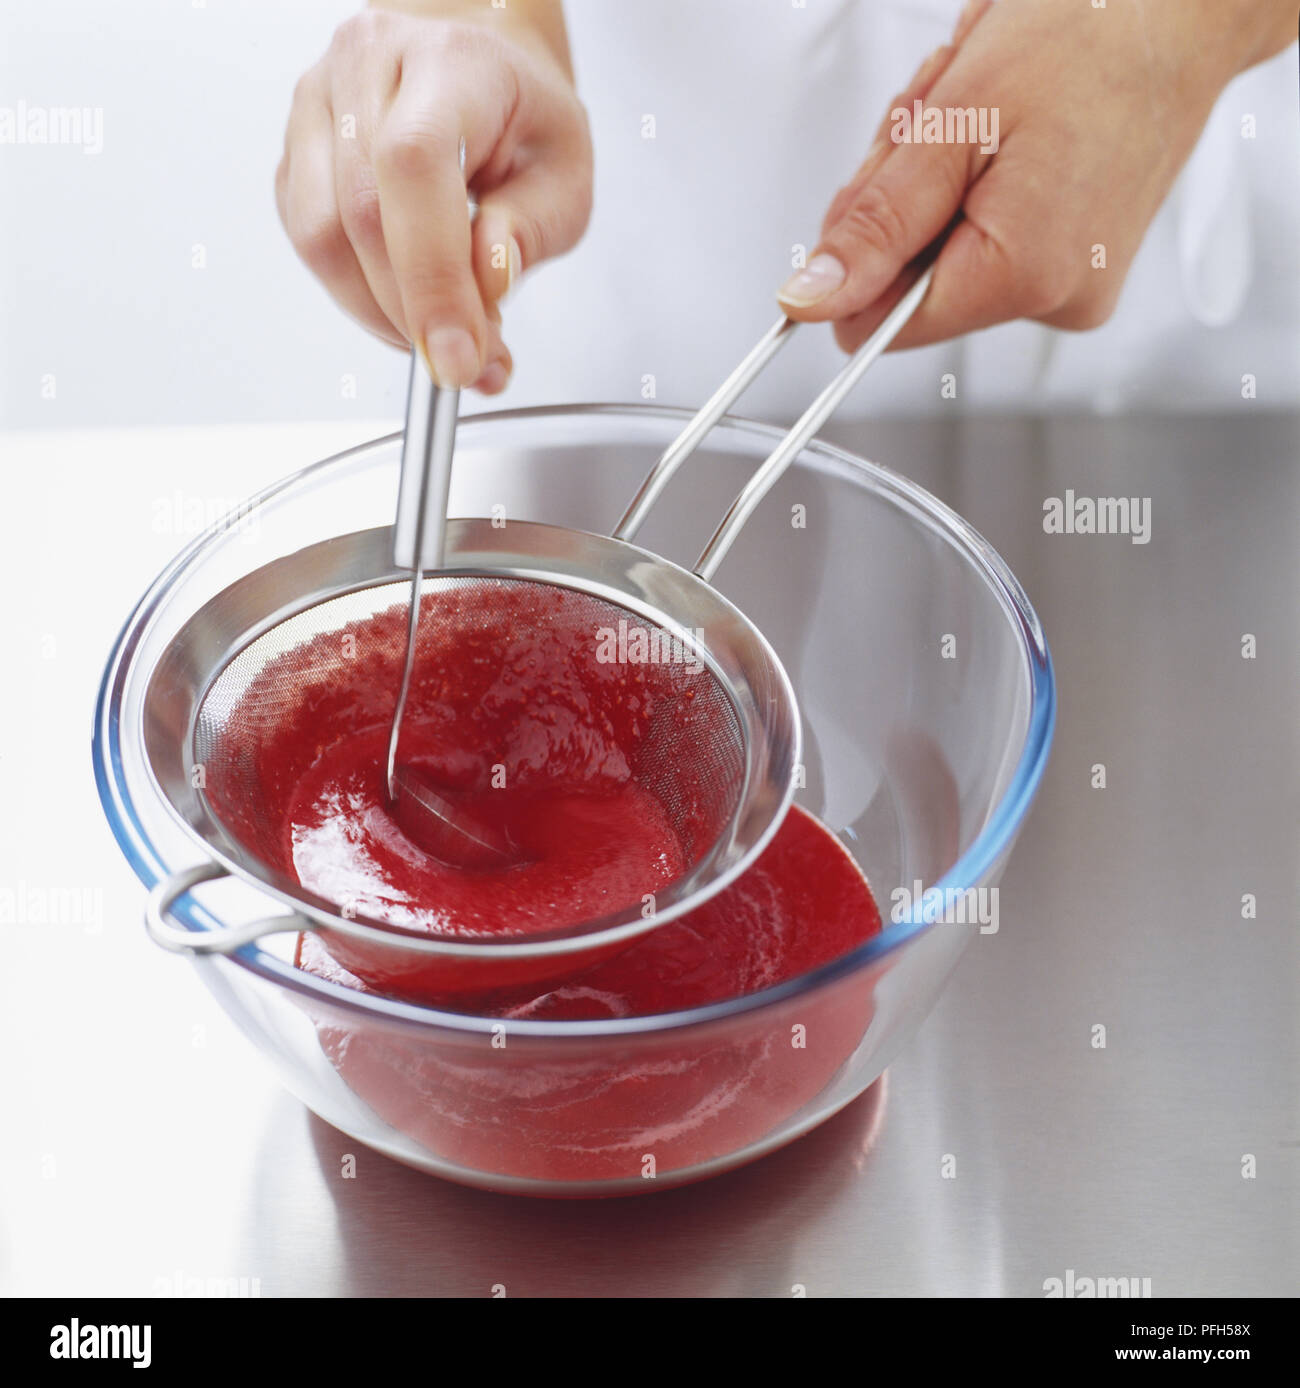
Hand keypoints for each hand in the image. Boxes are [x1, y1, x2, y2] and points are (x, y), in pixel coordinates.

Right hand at [275, 4, 591, 390]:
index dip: (429, 277)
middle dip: (413, 314)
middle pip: (358, 215)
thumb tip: (486, 284)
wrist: (476, 63)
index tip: (458, 356)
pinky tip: (405, 302)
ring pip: (320, 238)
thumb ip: (531, 230)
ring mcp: (317, 107)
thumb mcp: (564, 171)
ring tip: (439, 333)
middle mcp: (367, 69)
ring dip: (380, 312)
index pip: (412, 168)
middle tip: (467, 361)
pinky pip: (309, 244)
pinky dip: (357, 294)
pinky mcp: (295, 154)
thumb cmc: (521, 113)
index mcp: (446, 63)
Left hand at [777, 0, 1293, 351]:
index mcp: (1024, 275)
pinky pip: (987, 239)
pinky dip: (977, 183)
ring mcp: (1073, 284)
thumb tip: (811, 299)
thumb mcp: (951, 125)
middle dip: (903, 200)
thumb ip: (876, 225)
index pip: (880, 324)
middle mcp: (1057, 298)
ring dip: (938, 180)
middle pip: (910, 287)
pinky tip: (1011, 135)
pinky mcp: (1079, 262)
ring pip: (943, 255)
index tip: (879, 182)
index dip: (860, 254)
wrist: (1183, 5)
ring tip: (989, 116)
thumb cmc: (1091, 37)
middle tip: (943, 123)